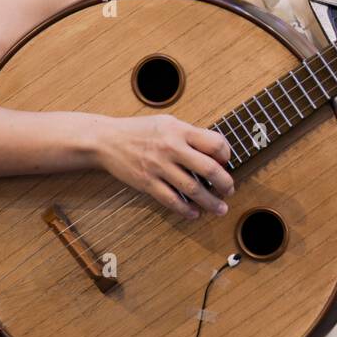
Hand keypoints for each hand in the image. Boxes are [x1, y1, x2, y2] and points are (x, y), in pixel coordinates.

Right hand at [92, 114, 234, 218]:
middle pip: (208, 168)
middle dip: (224, 183)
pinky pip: (171, 200)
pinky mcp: (147, 183)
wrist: (107, 140)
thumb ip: (190, 134)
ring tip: (220, 209)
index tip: (226, 162)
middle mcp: (171, 148)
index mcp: (180, 131)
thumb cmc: (140, 131)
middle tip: (230, 190)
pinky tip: (194, 213)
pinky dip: (185, 209)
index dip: (226, 154)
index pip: (214, 143)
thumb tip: (215, 151)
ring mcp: (159, 167)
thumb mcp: (167, 123)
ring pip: (193, 189)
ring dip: (210, 202)